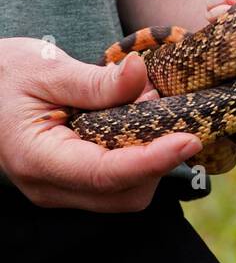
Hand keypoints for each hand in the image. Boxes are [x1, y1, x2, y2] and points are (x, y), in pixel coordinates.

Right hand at [0, 39, 201, 210]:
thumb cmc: (5, 74)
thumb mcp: (44, 68)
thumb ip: (96, 81)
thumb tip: (141, 73)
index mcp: (37, 158)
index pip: (106, 174)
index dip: (154, 160)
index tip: (190, 139)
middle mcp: (49, 187)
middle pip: (126, 193)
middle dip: (156, 158)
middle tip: (160, 106)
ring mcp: (62, 191)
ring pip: (128, 194)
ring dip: (151, 159)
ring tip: (143, 108)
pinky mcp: (74, 186)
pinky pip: (120, 186)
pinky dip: (140, 161)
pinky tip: (136, 124)